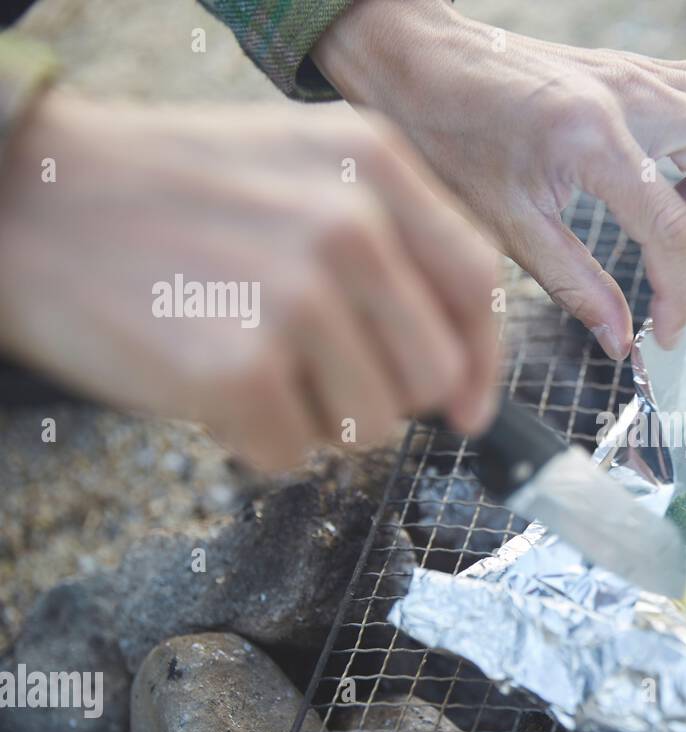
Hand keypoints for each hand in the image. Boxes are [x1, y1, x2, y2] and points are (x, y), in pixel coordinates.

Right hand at [0, 93, 499, 469]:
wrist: (26, 200)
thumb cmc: (172, 197)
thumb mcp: (301, 167)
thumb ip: (397, 245)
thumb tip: (465, 380)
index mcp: (373, 164)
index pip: (477, 281)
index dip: (483, 360)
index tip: (468, 407)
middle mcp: (348, 223)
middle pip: (435, 373)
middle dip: (385, 391)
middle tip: (315, 367)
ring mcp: (294, 295)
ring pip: (373, 426)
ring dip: (318, 417)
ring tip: (254, 360)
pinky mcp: (236, 367)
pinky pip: (296, 457)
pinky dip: (256, 440)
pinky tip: (211, 383)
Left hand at [313, 0, 685, 357]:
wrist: (424, 62)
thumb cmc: (450, 138)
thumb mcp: (506, 226)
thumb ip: (575, 285)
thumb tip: (621, 340)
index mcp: (594, 141)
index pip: (676, 229)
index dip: (683, 293)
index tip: (668, 329)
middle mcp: (635, 97)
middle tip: (682, 254)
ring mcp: (644, 73)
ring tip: (679, 209)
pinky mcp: (642, 67)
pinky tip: (669, 172)